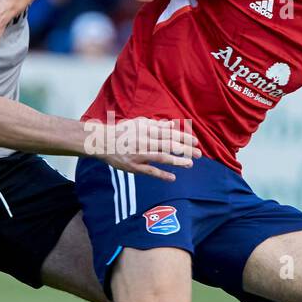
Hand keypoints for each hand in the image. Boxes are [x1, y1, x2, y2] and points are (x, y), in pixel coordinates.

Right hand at [86, 117, 200, 181]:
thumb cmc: (122, 132)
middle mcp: (144, 140)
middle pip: (169, 145)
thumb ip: (156, 125)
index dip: (184, 137)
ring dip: (177, 161)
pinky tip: (173, 178)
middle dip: (185, 149)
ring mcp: (139, 154)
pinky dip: (162, 175)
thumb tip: (172, 125)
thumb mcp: (138, 124)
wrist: (102, 142)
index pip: (170, 133)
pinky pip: (149, 171)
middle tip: (199, 154)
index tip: (196, 141)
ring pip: (161, 157)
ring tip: (189, 164)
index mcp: (147, 129)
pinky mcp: (133, 166)